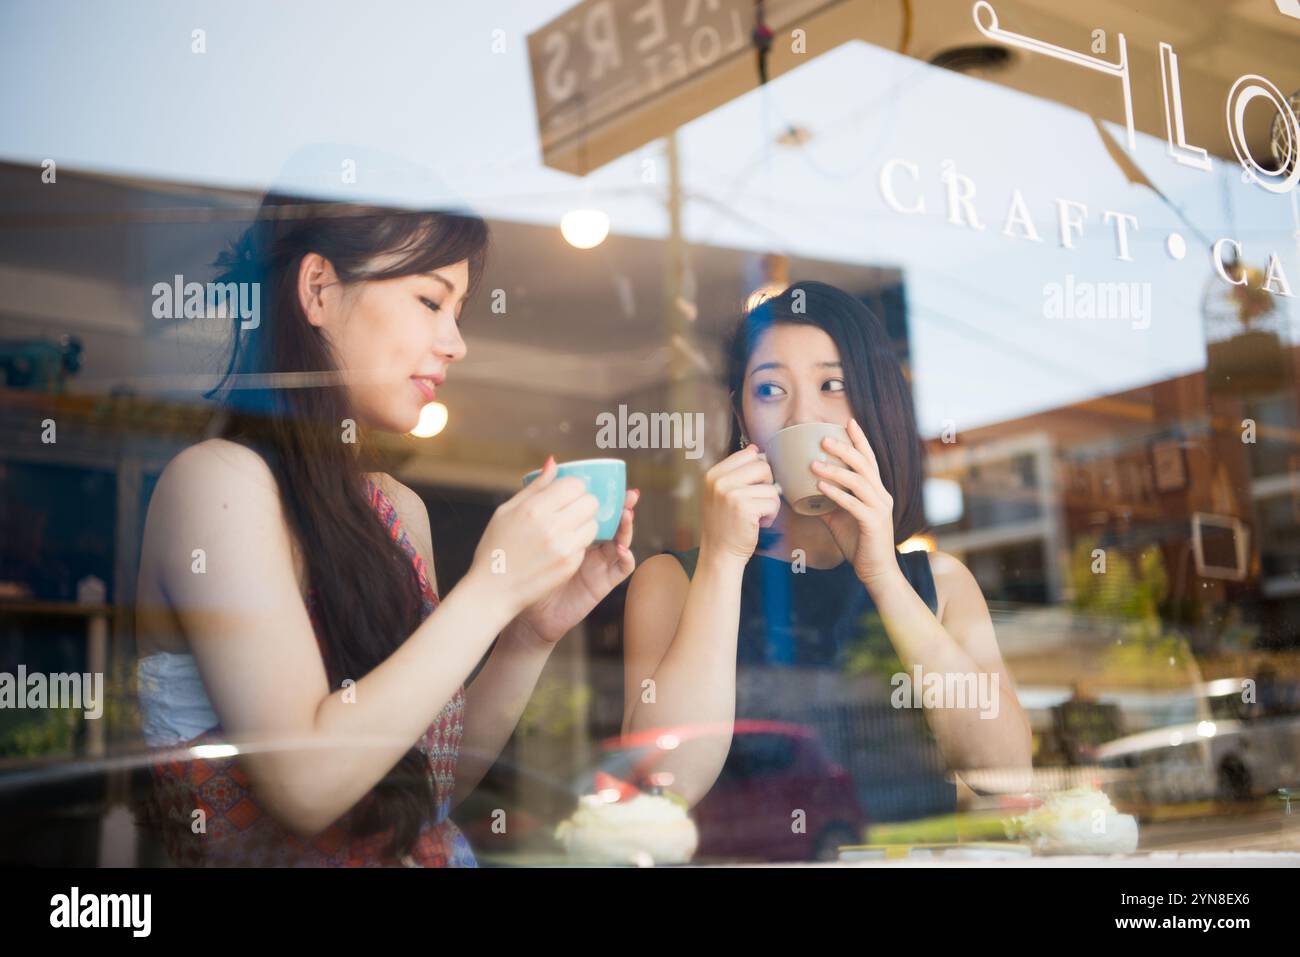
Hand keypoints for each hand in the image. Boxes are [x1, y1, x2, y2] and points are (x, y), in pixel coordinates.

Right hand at [469, 457, 598, 616]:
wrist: (492, 590)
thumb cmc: (495, 548)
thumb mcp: (506, 511)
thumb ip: (535, 487)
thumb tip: (554, 462)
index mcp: (534, 508)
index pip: (574, 485)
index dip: (573, 487)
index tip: (566, 494)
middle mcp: (551, 526)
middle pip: (590, 502)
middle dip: (584, 503)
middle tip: (571, 511)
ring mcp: (563, 547)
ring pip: (594, 524)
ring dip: (585, 524)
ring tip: (567, 530)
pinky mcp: (569, 565)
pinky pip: (586, 545)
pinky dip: (579, 544)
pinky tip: (562, 548)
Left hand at [516, 487, 639, 643]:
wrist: (510, 602)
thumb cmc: (517, 565)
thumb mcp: (527, 524)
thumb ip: (539, 495)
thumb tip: (552, 461)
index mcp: (570, 527)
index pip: (593, 505)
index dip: (602, 492)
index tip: (604, 480)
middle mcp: (588, 542)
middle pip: (613, 519)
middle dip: (622, 505)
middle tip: (625, 494)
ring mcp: (597, 561)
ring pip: (622, 539)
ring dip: (627, 526)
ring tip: (626, 513)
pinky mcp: (601, 582)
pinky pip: (621, 568)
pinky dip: (626, 557)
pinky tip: (621, 548)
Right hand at [698, 444, 780, 564]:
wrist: (719, 554)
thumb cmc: (725, 524)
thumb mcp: (721, 493)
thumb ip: (736, 472)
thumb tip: (756, 450)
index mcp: (714, 474)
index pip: (748, 454)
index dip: (757, 470)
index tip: (751, 487)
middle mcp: (720, 482)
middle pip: (762, 467)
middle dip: (766, 485)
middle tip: (756, 502)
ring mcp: (731, 494)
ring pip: (771, 487)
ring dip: (770, 504)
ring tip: (756, 516)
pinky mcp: (745, 508)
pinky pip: (773, 502)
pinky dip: (771, 515)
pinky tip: (758, 523)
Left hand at [810, 418, 900, 587]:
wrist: (876, 572)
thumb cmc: (859, 543)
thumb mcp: (839, 519)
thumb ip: (827, 504)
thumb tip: (803, 493)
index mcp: (876, 491)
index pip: (869, 460)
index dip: (860, 440)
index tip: (848, 421)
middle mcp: (882, 495)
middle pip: (864, 465)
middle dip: (844, 449)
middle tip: (823, 439)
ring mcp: (880, 509)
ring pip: (858, 482)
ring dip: (835, 471)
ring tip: (814, 464)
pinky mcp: (874, 523)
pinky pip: (854, 504)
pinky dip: (837, 494)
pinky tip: (820, 488)